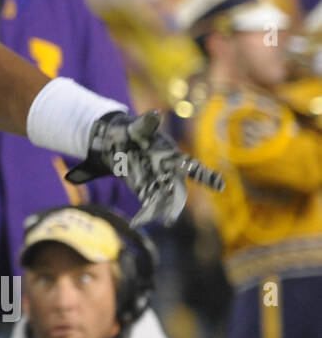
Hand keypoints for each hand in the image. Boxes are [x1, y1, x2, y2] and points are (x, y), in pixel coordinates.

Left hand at [66, 110, 223, 226]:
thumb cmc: (134, 133)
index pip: (193, 167)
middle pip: (177, 191)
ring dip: (157, 212)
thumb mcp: (137, 127)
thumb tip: (155, 114)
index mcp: (172, 157)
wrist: (118, 141)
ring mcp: (157, 182)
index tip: (220, 185)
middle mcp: (169, 172)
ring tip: (151, 222)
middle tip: (170, 219)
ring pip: (162, 200)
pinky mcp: (144, 188)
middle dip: (175, 205)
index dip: (206, 176)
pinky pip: (147, 203)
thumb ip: (147, 123)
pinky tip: (137, 222)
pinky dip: (143, 213)